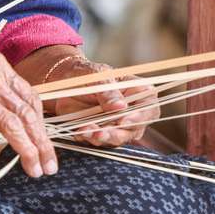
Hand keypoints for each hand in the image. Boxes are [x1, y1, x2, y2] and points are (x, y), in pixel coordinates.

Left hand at [26, 51, 158, 147]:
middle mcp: (133, 113)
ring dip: (101, 138)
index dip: (138, 118)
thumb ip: (109, 91)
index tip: (123, 121)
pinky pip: (98, 140)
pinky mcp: (102, 133)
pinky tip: (80, 131)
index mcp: (141, 93)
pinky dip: (89, 138)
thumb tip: (120, 107)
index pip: (149, 109)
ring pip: (116, 138)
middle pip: (133, 129)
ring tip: (86, 131)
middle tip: (100, 132)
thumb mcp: (97, 75)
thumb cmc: (88, 73)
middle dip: (116, 133)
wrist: (65, 81)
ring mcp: (118, 125)